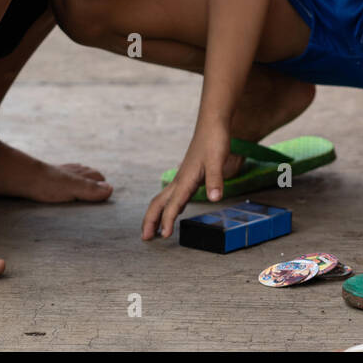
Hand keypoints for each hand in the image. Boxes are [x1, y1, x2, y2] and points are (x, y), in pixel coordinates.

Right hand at [141, 125, 230, 239]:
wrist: (212, 124)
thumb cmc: (214, 140)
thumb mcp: (217, 160)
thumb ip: (215, 180)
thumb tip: (215, 199)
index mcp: (185, 179)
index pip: (173, 204)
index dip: (167, 220)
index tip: (163, 236)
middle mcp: (180, 180)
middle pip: (159, 203)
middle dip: (150, 220)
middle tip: (145, 238)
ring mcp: (183, 178)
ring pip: (163, 199)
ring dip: (156, 215)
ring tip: (152, 230)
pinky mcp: (188, 175)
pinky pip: (173, 195)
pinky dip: (169, 206)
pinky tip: (173, 211)